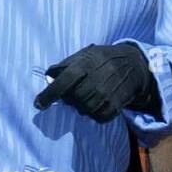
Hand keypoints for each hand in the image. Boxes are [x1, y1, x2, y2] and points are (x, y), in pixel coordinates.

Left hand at [34, 42, 160, 122]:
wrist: (133, 65)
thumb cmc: (102, 59)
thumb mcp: (84, 55)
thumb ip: (65, 65)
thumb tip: (48, 75)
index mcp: (86, 64)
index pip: (63, 81)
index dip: (49, 95)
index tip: (38, 104)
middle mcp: (97, 80)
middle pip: (73, 99)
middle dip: (69, 98)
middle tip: (73, 92)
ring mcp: (108, 94)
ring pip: (84, 110)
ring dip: (81, 106)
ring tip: (86, 96)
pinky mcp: (116, 105)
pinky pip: (98, 117)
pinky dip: (94, 113)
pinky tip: (97, 102)